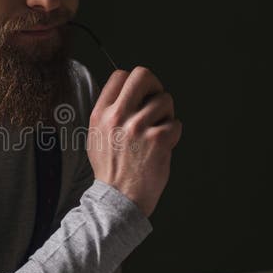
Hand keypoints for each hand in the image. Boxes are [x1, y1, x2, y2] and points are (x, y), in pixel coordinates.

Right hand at [88, 66, 181, 217]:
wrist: (118, 198)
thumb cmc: (110, 170)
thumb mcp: (96, 136)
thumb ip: (109, 113)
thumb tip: (128, 94)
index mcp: (100, 114)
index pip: (119, 75)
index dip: (134, 82)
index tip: (140, 94)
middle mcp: (118, 117)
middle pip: (143, 75)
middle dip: (154, 86)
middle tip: (155, 101)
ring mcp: (138, 128)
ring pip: (165, 100)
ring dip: (166, 114)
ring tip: (157, 130)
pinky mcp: (158, 140)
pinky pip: (176, 123)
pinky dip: (174, 133)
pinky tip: (163, 144)